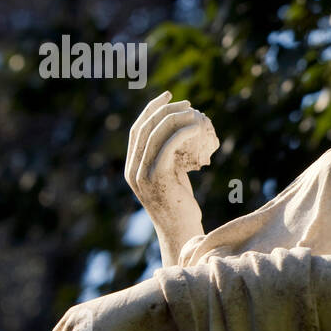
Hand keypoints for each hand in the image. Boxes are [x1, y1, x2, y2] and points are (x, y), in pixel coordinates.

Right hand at [125, 91, 217, 264]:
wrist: (181, 233)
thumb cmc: (181, 207)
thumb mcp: (172, 178)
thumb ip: (170, 158)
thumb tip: (183, 135)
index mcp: (132, 167)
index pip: (138, 129)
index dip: (151, 109)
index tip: (170, 96)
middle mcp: (132, 169)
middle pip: (145, 127)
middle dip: (166, 109)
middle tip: (188, 103)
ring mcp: (142, 173)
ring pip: (156, 133)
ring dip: (177, 118)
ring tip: (196, 113)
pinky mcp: (158, 177)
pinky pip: (170, 145)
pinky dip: (184, 132)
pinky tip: (198, 127)